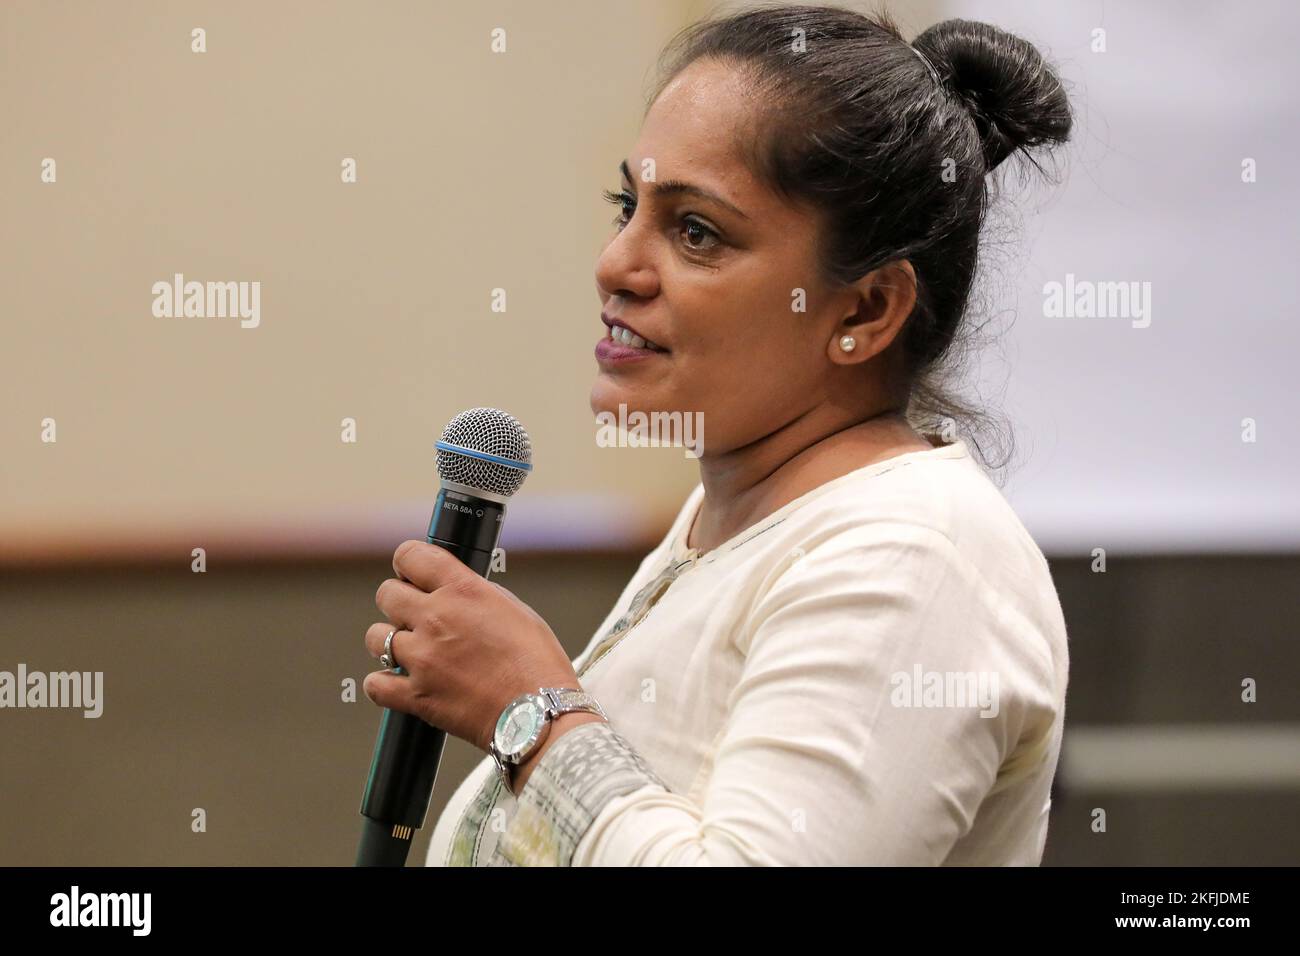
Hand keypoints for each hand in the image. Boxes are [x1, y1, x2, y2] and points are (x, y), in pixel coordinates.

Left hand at [363, 540, 581, 753]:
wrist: (540, 712)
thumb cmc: (537, 663)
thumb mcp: (515, 610)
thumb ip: (476, 595)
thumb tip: (454, 593)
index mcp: (463, 591)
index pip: (410, 556)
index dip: (408, 564)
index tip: (412, 574)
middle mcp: (436, 618)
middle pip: (387, 595)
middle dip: (398, 602)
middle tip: (415, 616)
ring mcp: (422, 658)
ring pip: (376, 638)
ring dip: (390, 642)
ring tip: (411, 652)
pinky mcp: (415, 696)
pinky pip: (375, 684)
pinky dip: (383, 684)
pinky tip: (399, 683)